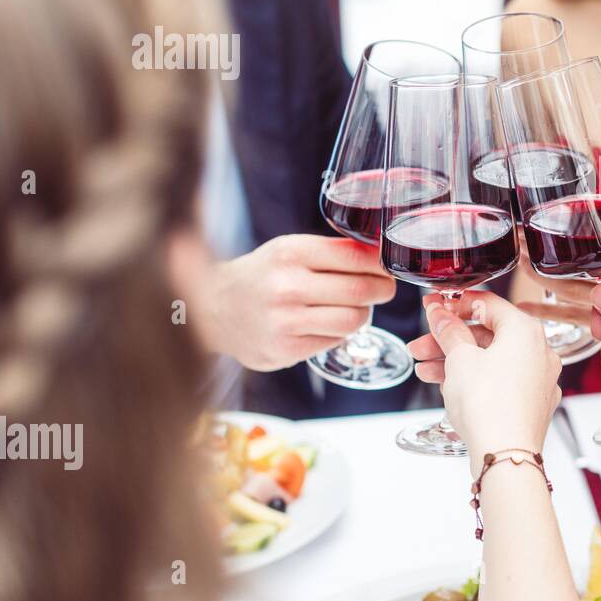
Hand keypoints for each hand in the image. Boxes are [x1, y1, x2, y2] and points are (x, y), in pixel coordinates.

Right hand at [190, 235, 395, 370]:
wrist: (212, 308)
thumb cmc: (262, 275)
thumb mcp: (290, 250)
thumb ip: (332, 252)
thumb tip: (382, 255)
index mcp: (292, 253)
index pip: (357, 256)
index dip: (382, 264)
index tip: (388, 267)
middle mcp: (287, 286)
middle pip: (362, 290)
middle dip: (383, 290)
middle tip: (385, 289)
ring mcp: (285, 321)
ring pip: (353, 319)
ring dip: (363, 314)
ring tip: (356, 308)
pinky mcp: (285, 350)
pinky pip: (334, 340)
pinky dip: (339, 332)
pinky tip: (326, 324)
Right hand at [409, 292, 560, 466]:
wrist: (505, 456)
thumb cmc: (489, 406)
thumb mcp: (459, 359)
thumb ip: (449, 331)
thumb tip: (441, 315)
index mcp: (526, 331)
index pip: (488, 304)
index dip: (455, 304)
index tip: (434, 307)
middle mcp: (540, 352)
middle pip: (488, 335)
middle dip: (450, 339)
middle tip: (421, 344)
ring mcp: (539, 379)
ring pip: (492, 360)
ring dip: (456, 362)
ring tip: (424, 369)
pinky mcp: (532, 403)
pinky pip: (501, 382)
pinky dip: (476, 380)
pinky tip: (448, 387)